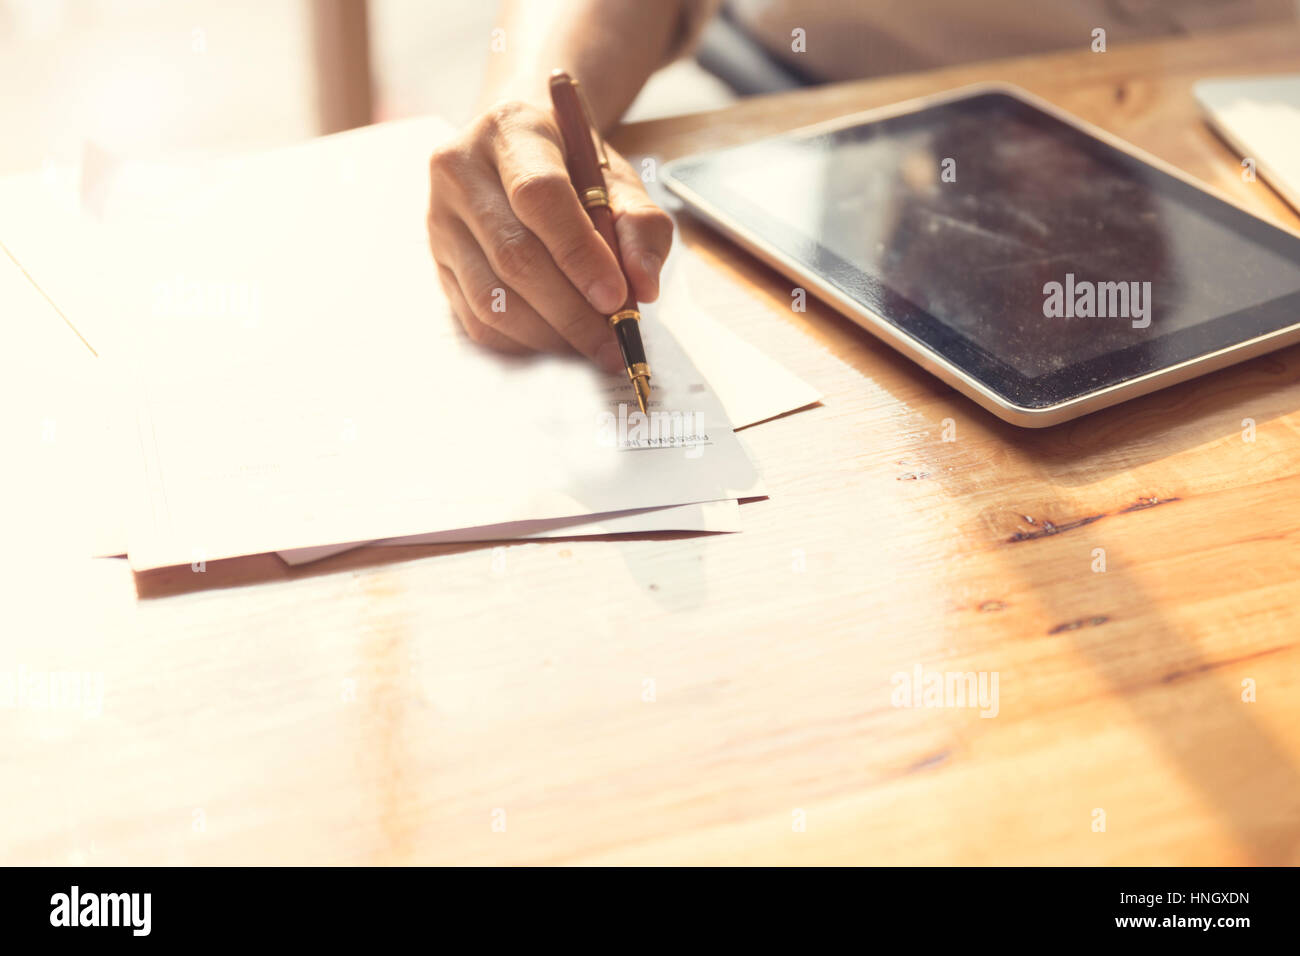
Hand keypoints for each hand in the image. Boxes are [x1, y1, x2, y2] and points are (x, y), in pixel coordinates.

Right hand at [427, 100, 672, 371]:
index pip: (538, 196)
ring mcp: (439, 219)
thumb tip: (643, 286)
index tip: (616, 298)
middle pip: (513, 255)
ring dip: (550, 333)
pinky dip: (524, 341)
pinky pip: (476, 319)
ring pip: (491, 297)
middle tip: (615, 339)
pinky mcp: (436, 262)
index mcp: (510, 130)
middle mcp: (459, 170)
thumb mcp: (618, 180)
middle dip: (572, 310)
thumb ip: (642, 227)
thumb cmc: (573, 168)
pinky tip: (558, 339)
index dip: (580, 253)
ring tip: (592, 343)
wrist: (518, 154)